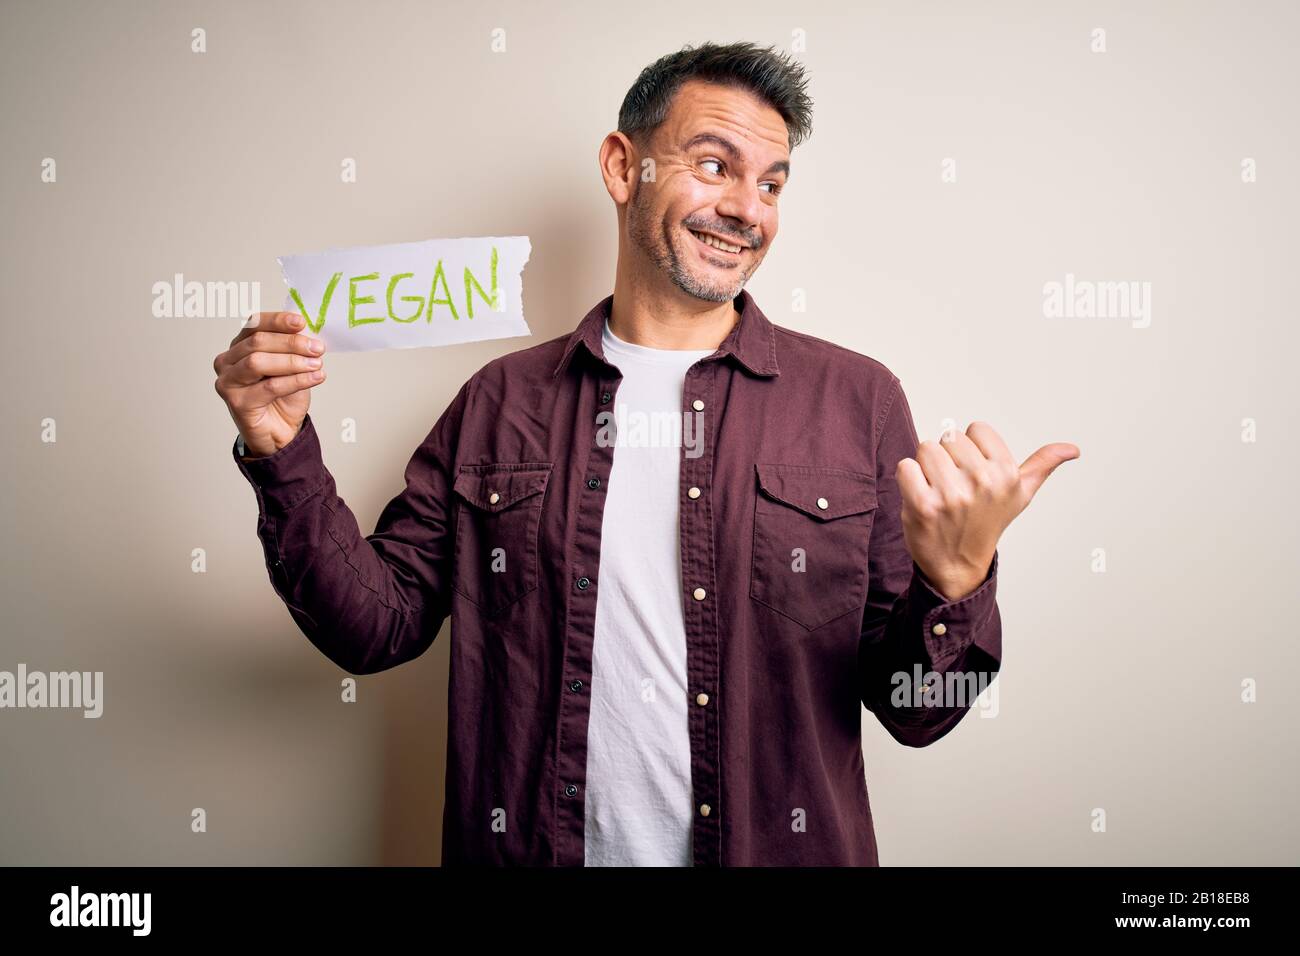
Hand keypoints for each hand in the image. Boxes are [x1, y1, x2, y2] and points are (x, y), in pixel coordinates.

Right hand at [213, 311, 325, 457]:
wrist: (280, 432)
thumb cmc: (283, 397)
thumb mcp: (292, 367)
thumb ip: (294, 349)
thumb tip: (308, 331)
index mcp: (238, 346)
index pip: (254, 325)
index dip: (277, 321)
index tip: (301, 322)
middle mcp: (227, 361)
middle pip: (257, 342)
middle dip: (291, 343)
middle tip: (317, 347)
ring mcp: (228, 382)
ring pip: (258, 362)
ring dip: (292, 361)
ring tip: (316, 364)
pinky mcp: (237, 402)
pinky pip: (269, 387)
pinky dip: (296, 380)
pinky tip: (315, 378)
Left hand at [897, 422, 1078, 600]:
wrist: (958, 565)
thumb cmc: (987, 523)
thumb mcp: (1020, 495)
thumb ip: (1042, 466)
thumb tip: (1072, 449)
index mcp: (1007, 473)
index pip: (976, 429)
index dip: (970, 450)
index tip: (974, 475)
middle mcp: (983, 482)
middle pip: (949, 437)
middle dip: (947, 459)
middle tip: (954, 487)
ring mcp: (952, 494)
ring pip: (926, 448)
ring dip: (926, 468)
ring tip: (938, 492)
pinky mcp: (923, 504)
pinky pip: (906, 466)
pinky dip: (908, 479)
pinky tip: (921, 498)